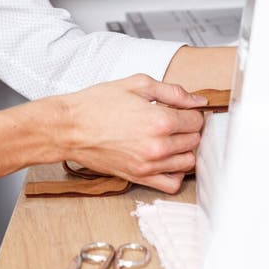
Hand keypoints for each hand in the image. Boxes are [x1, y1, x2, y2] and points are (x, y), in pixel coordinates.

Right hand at [59, 73, 205, 194]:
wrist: (70, 127)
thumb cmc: (98, 103)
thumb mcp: (137, 84)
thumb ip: (173, 91)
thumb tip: (198, 100)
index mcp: (160, 120)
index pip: (197, 121)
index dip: (192, 112)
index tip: (183, 109)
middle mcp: (158, 146)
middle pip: (194, 141)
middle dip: (189, 129)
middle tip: (175, 120)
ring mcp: (149, 165)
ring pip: (187, 163)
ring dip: (184, 150)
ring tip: (170, 138)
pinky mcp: (138, 177)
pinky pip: (171, 184)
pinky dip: (175, 173)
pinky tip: (166, 159)